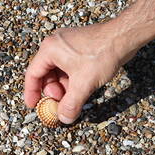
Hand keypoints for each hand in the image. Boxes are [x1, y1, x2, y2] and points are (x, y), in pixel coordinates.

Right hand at [23, 21, 138, 123]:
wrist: (123, 37)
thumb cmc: (102, 54)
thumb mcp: (84, 84)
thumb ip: (71, 104)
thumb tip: (64, 118)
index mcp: (50, 50)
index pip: (33, 74)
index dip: (32, 92)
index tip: (33, 105)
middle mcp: (56, 44)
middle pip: (46, 73)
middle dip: (53, 91)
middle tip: (61, 103)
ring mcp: (68, 44)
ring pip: (59, 70)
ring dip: (64, 86)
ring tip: (75, 96)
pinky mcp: (79, 46)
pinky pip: (69, 65)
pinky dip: (72, 78)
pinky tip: (82, 87)